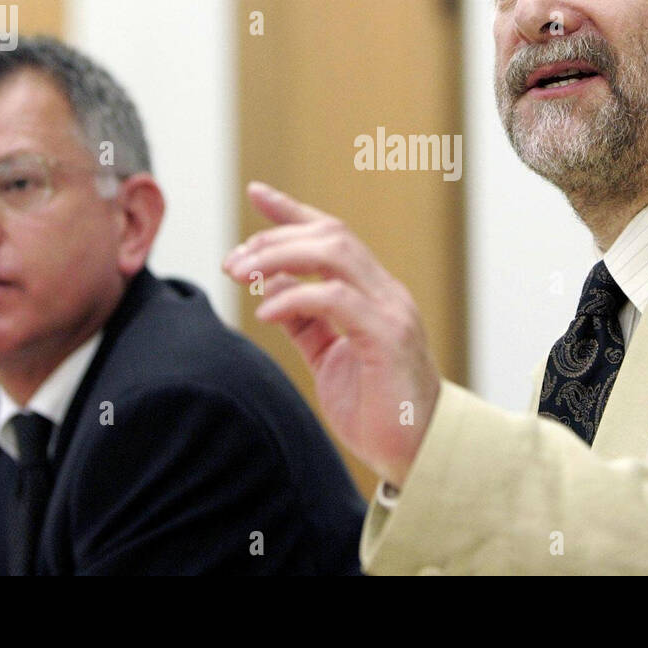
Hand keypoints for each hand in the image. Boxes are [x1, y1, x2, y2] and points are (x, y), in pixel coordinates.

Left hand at [222, 182, 440, 486]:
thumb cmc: (375, 410)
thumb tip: (272, 284)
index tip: (256, 192)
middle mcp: (386, 293)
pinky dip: (296, 298)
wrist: (416, 455)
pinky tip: (265, 312)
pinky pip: (336, 300)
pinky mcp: (388, 338)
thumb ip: (304, 320)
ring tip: (241, 273)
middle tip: (232, 261)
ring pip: (336, 254)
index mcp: (374, 294)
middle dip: (275, 237)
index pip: (334, 235)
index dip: (294, 211)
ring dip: (280, 256)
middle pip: (331, 236)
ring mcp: (391, 311)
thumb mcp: (329, 357)